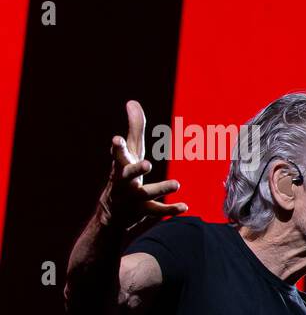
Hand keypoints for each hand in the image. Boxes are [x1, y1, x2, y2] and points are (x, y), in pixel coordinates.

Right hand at [98, 100, 186, 231]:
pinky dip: (170, 209)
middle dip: (136, 170)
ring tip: (176, 184)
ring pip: (146, 193)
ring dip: (161, 188)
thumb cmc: (124, 174)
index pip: (118, 154)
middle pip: (127, 175)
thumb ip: (134, 129)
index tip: (116, 140)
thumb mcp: (130, 152)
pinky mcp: (143, 211)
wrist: (111, 213)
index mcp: (121, 165)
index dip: (117, 147)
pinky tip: (185, 206)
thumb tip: (132, 102)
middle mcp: (125, 181)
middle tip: (148, 165)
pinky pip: (156, 211)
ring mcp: (133, 198)